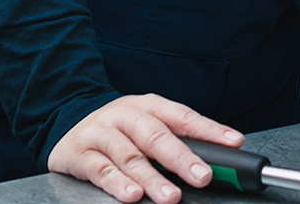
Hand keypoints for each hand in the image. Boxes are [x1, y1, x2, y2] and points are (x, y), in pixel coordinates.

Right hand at [46, 93, 242, 203]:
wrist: (66, 124)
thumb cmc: (119, 129)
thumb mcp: (146, 124)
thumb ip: (175, 138)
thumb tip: (213, 159)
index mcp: (148, 105)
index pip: (183, 116)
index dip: (210, 130)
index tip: (233, 143)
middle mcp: (124, 115)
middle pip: (157, 136)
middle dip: (182, 158)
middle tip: (202, 176)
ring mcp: (100, 133)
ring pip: (130, 156)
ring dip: (152, 178)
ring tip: (171, 196)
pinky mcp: (78, 153)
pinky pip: (100, 170)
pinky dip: (117, 183)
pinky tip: (132, 194)